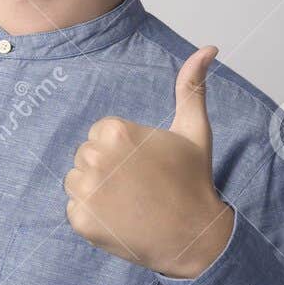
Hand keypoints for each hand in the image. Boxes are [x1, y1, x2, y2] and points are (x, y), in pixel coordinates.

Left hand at [64, 45, 233, 278]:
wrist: (193, 237)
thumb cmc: (192, 182)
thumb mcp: (194, 130)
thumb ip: (191, 86)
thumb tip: (209, 48)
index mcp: (115, 131)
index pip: (99, 135)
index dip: (122, 151)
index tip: (145, 166)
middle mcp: (95, 157)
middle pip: (85, 156)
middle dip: (107, 169)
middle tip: (140, 186)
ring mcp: (86, 190)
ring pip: (76, 182)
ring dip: (97, 193)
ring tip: (130, 203)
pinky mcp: (79, 219)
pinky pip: (74, 210)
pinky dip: (93, 218)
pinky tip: (120, 220)